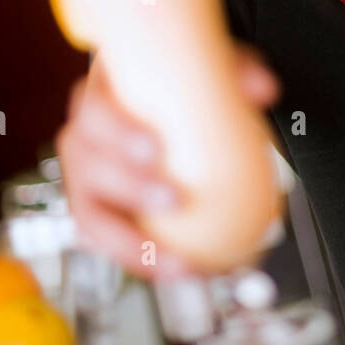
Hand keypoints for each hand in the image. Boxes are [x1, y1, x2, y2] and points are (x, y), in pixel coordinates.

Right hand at [55, 41, 280, 280]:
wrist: (160, 119)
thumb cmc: (172, 92)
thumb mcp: (204, 73)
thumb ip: (233, 73)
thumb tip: (262, 88)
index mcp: (97, 100)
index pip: (93, 112)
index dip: (117, 132)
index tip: (155, 149)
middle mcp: (81, 143)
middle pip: (87, 165)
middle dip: (127, 186)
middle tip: (173, 198)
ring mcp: (84, 184)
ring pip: (91, 217)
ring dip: (130, 243)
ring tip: (178, 260)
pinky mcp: (97, 219)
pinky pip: (111, 246)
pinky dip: (144, 262)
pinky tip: (185, 271)